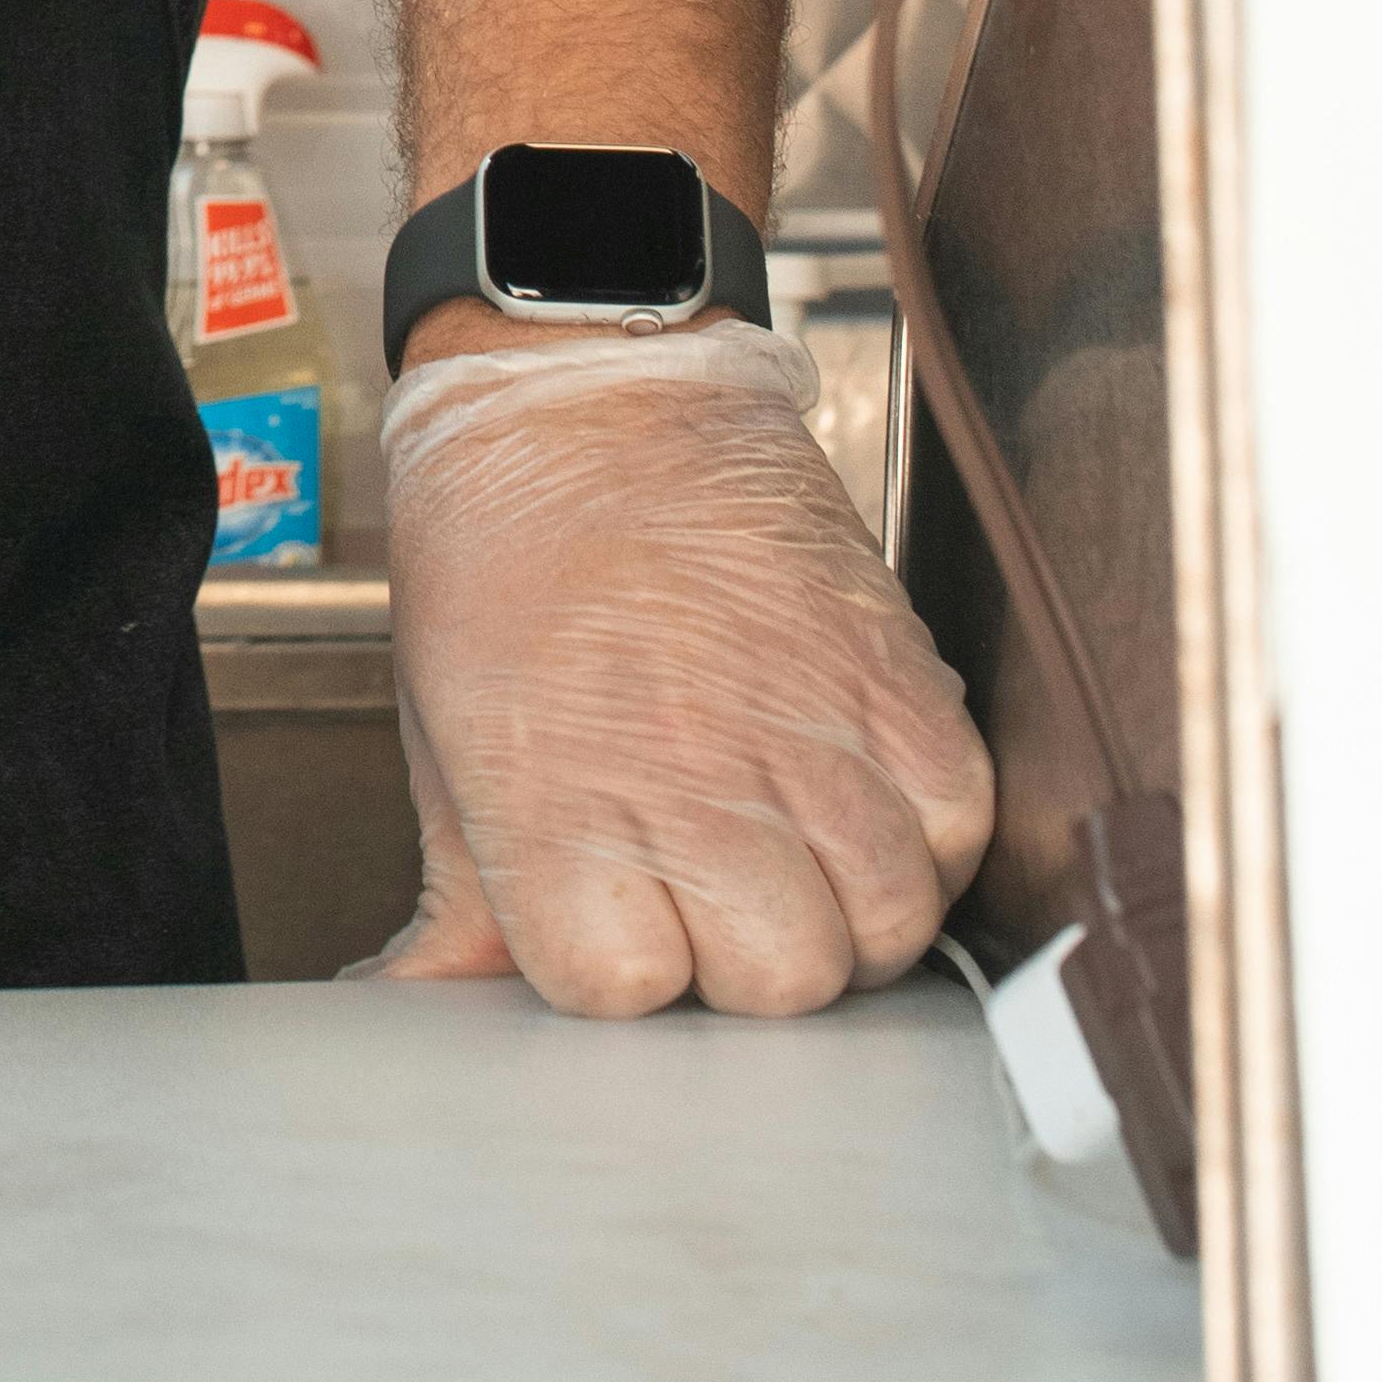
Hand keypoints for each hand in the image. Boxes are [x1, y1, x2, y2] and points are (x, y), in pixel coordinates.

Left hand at [376, 322, 992, 1015]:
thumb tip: (426, 998)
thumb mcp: (445, 729)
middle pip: (783, 984)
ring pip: (887, 922)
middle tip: (713, 885)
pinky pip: (955, 824)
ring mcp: (806, 724)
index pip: (631, 995)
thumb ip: (465, 894)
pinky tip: (859, 795)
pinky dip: (922, 835)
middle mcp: (692, 780)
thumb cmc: (497, 543)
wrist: (583, 382)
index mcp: (558, 804)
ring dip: (847, 910)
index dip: (626, 964)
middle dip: (748, 958)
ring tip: (793, 847)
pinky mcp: (891, 669)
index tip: (615, 911)